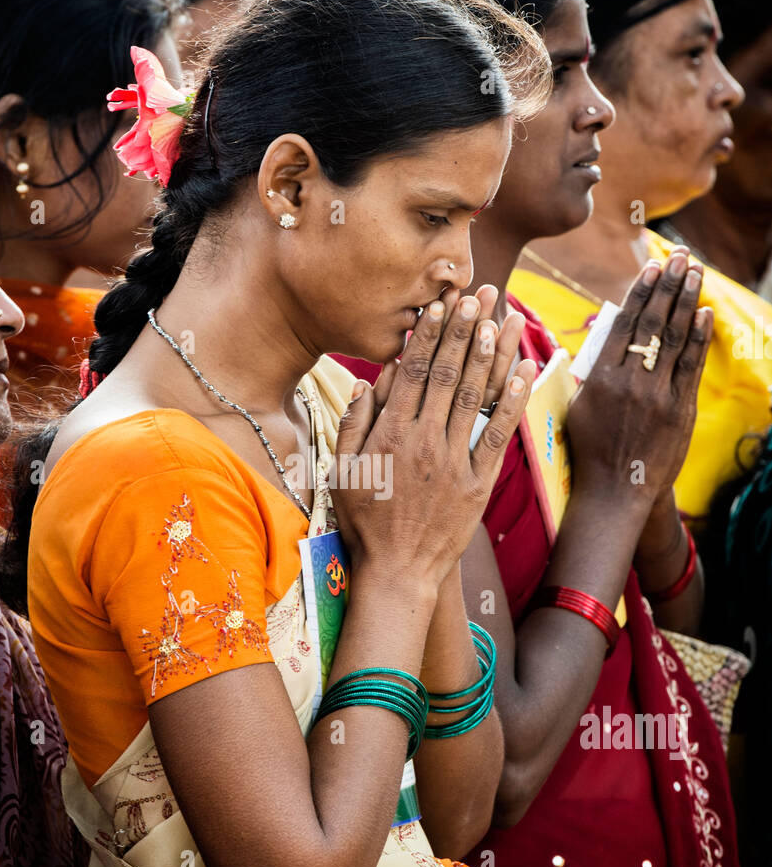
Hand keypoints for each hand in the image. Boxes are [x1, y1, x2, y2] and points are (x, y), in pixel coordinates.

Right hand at [331, 285, 535, 591]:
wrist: (397, 572)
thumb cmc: (364, 523)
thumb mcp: (342, 472)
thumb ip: (352, 425)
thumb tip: (367, 381)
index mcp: (390, 435)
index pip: (413, 372)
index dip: (429, 335)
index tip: (439, 304)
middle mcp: (423, 442)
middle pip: (448, 374)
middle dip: (463, 330)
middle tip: (476, 294)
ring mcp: (453, 462)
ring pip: (474, 396)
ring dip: (488, 353)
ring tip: (500, 317)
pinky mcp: (478, 483)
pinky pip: (498, 435)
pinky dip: (513, 401)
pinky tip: (525, 369)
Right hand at [566, 249, 712, 505]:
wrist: (615, 489)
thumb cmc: (591, 447)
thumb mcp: (579, 405)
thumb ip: (592, 370)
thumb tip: (607, 333)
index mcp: (600, 379)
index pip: (624, 324)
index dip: (640, 293)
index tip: (651, 267)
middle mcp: (629, 383)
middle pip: (653, 323)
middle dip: (668, 285)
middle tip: (679, 257)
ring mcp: (657, 396)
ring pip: (675, 338)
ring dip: (687, 301)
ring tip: (696, 271)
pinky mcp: (679, 410)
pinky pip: (691, 366)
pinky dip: (700, 337)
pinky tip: (705, 312)